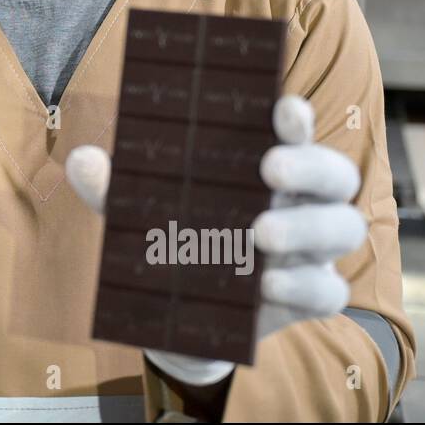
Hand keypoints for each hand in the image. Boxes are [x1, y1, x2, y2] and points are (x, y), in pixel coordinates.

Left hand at [65, 95, 365, 386]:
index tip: (283, 106)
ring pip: (342, 228)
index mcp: (268, 165)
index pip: (292, 132)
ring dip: (307, 227)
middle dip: (310, 166)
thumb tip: (83, 159)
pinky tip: (267, 285)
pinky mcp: (309, 296)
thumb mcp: (137, 214)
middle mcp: (301, 200)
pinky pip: (328, 290)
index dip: (295, 118)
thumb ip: (114, 188)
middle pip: (336, 175)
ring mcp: (313, 249)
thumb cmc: (171, 239)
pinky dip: (302, 285)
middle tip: (270, 169)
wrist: (178, 318)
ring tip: (261, 234)